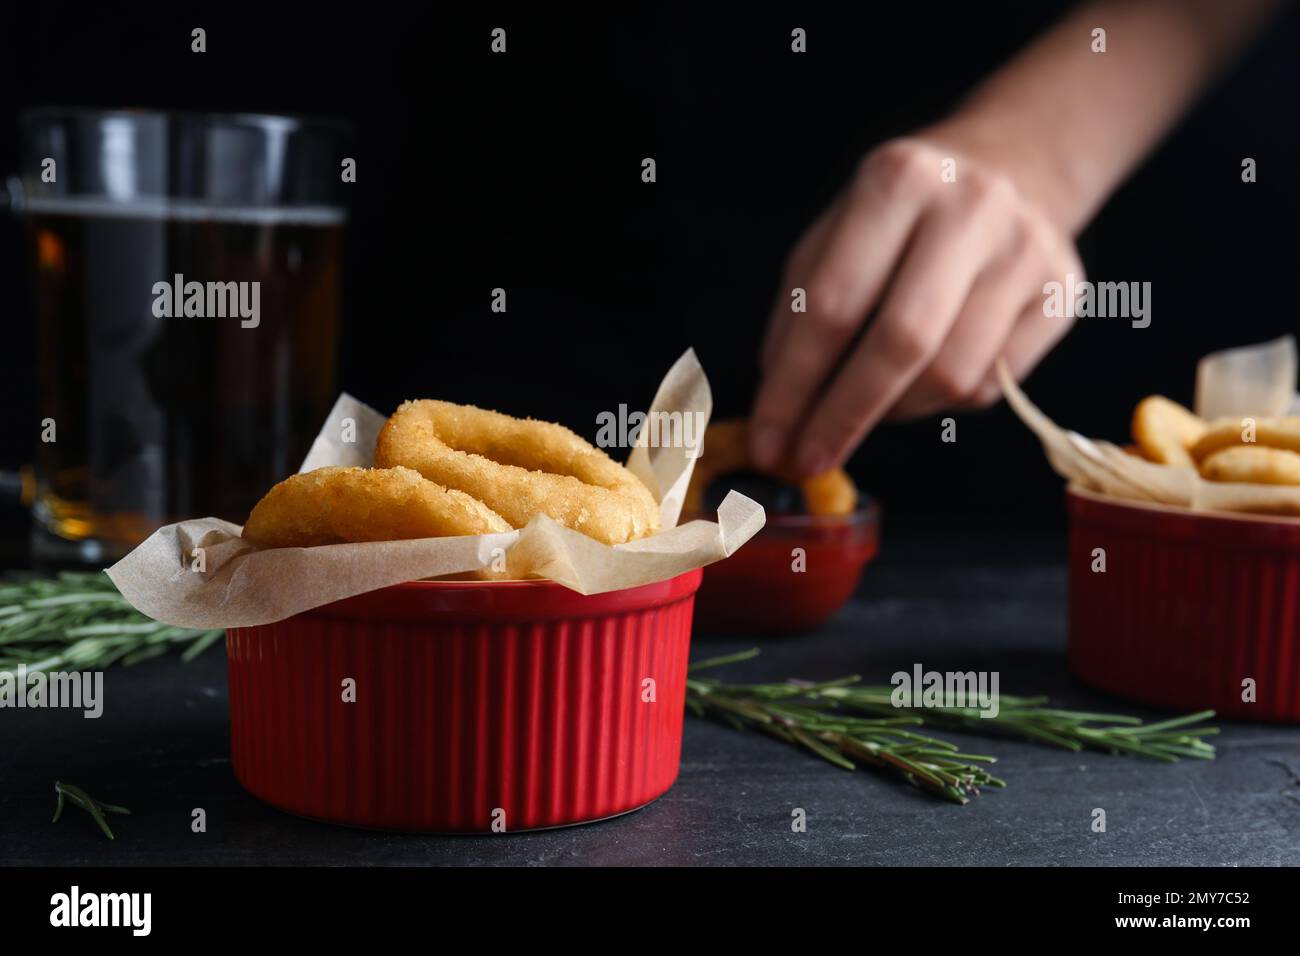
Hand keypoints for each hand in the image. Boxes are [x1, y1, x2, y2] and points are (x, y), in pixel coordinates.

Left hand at [750, 133, 1081, 475]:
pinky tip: (920, 381)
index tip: (769, 443)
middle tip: (809, 460)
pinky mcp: (1062, 292)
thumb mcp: (832, 241)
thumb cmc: (898, 221)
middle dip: (844, 416)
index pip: (833, 305)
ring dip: (893, 411)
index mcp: (896, 180)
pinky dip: (940, 403)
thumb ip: (797, 322)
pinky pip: (989, 385)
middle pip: (901, 342)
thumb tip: (780, 420)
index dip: (794, 386)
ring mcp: (1027, 249)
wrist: (1009, 170)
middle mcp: (970, 206)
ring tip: (866, 406)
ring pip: (950, 375)